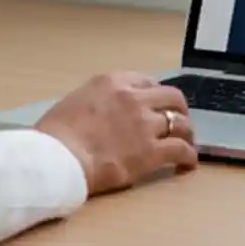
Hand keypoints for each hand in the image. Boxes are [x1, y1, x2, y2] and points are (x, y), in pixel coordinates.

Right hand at [35, 72, 197, 194]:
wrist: (58, 158)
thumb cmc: (56, 134)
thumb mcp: (76, 100)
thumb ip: (98, 100)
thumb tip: (106, 112)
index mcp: (113, 82)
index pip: (147, 81)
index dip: (156, 95)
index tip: (156, 106)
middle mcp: (134, 98)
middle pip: (172, 97)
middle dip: (178, 109)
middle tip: (179, 121)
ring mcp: (145, 124)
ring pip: (180, 123)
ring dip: (187, 133)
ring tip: (187, 143)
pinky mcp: (151, 151)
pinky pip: (180, 150)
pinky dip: (188, 157)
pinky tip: (187, 164)